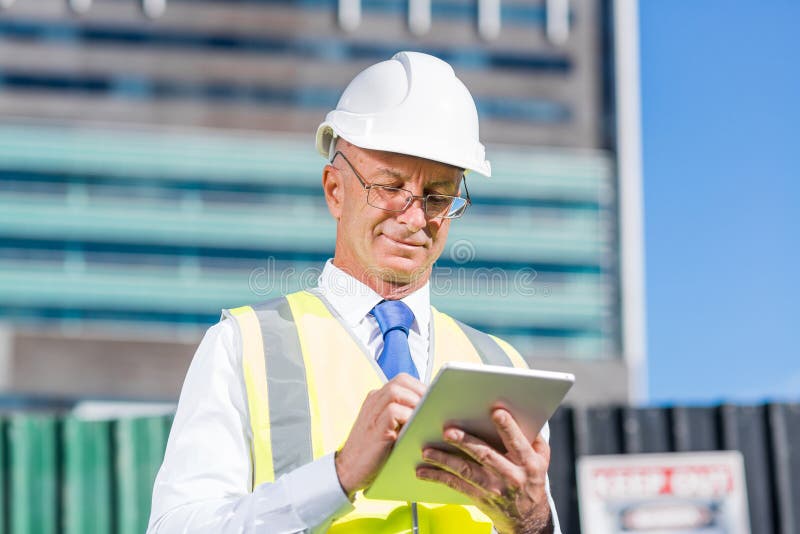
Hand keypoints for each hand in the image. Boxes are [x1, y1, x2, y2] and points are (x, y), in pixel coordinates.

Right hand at [335, 373, 425, 495]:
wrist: (349, 470)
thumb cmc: (373, 452)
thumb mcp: (389, 428)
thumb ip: (403, 416)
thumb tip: (433, 410)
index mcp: (377, 399)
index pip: (403, 381)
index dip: (420, 387)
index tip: (435, 399)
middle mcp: (374, 401)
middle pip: (401, 381)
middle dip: (421, 391)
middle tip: (435, 406)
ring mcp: (372, 412)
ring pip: (396, 391)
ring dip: (415, 401)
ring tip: (427, 415)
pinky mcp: (375, 427)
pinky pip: (393, 411)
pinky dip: (408, 416)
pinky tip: (415, 427)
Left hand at [415, 408, 553, 533]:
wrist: (527, 519)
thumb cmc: (532, 480)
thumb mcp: (542, 458)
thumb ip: (533, 437)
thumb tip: (522, 412)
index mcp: (528, 463)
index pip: (517, 443)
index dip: (507, 428)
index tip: (496, 412)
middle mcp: (510, 475)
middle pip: (485, 455)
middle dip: (466, 442)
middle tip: (448, 430)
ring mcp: (493, 488)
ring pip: (466, 471)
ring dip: (445, 460)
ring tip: (428, 451)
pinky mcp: (478, 496)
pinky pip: (456, 485)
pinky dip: (438, 477)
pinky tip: (423, 471)